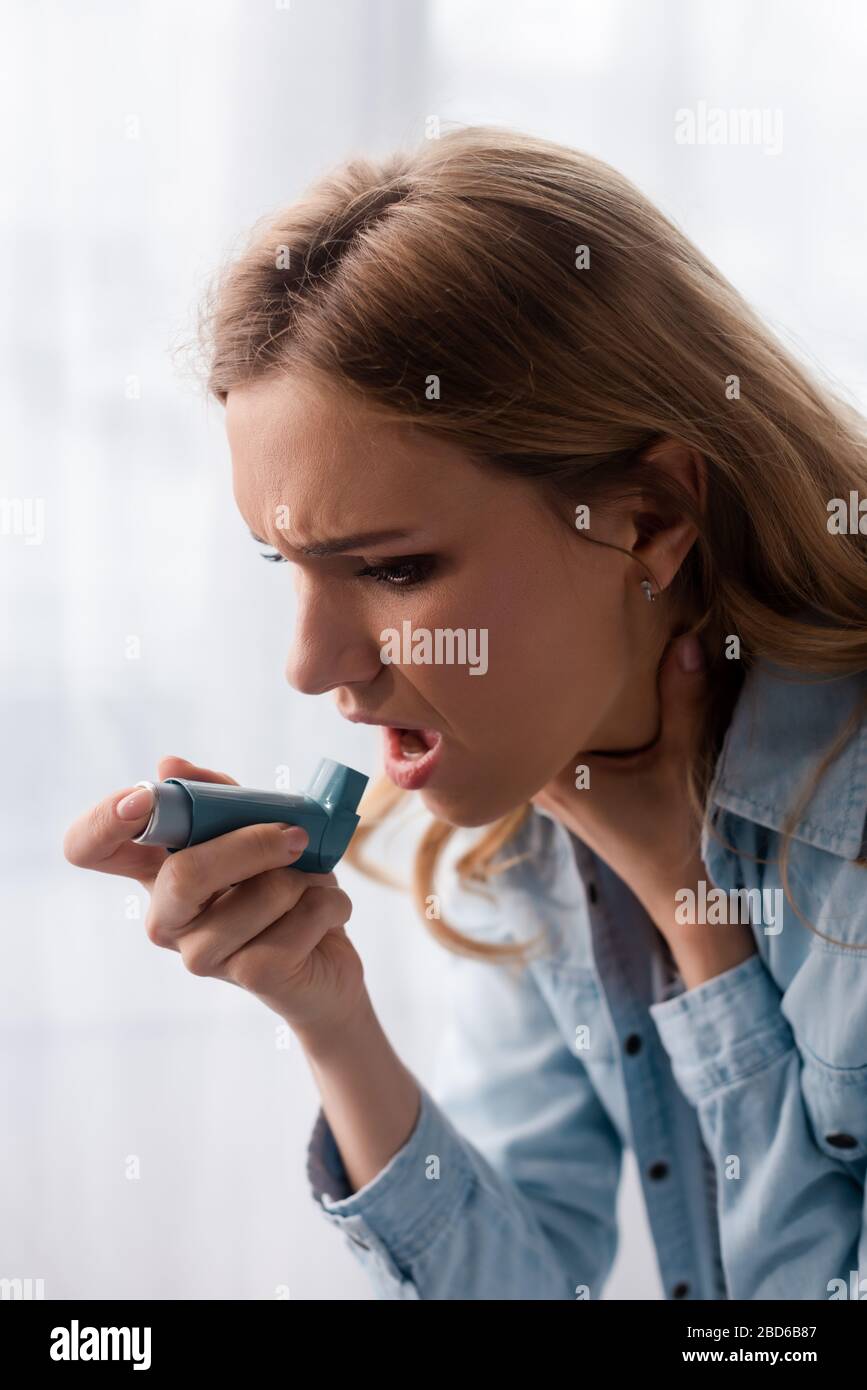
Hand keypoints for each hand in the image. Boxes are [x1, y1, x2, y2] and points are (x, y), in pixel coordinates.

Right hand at [63, 755, 365, 1030]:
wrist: (328, 963)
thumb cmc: (285, 885)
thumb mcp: (258, 827)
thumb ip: (218, 795)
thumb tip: (168, 763)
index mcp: (157, 870)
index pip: (88, 847)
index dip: (103, 820)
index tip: (144, 797)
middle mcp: (166, 916)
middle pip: (183, 874)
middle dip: (251, 845)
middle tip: (296, 836)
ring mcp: (201, 954)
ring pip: (257, 896)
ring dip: (307, 878)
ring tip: (314, 886)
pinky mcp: (250, 976)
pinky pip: (297, 921)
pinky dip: (331, 904)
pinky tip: (330, 915)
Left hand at [532, 636, 755, 986]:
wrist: (682, 891)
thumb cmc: (677, 833)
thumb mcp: (682, 764)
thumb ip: (683, 701)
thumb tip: (686, 641)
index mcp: (555, 777)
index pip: (507, 723)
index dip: (498, 685)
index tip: (498, 645)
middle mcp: (541, 787)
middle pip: (508, 730)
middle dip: (509, 690)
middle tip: (508, 641)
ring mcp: (550, 795)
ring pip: (523, 744)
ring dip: (528, 712)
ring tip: (525, 662)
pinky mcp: (566, 797)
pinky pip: (540, 755)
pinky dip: (545, 730)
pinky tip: (556, 701)